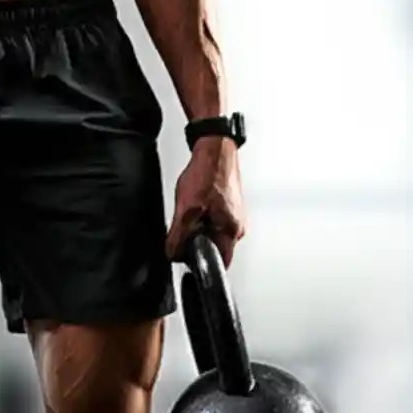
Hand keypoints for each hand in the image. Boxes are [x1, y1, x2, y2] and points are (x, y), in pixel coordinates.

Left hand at [165, 136, 246, 265]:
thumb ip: (179, 236)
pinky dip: (202, 215)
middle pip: (215, 248)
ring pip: (213, 232)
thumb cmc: (208, 174)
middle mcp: (238, 225)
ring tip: (190, 210)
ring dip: (198, 228)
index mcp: (232, 231)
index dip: (202, 265)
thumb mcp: (186, 210)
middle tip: (183, 229)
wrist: (214, 148)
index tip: (188, 260)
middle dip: (197, 243)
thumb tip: (174, 255)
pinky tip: (195, 202)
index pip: (221, 264)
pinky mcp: (229, 203)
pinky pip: (213, 218)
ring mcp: (235, 213)